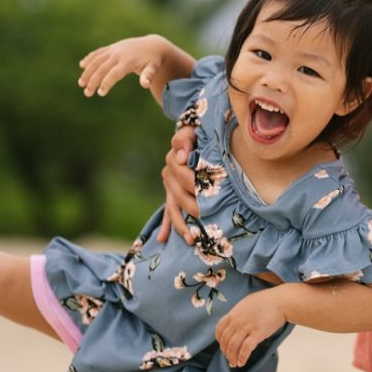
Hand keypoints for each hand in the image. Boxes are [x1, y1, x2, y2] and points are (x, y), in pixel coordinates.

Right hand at [77, 34, 170, 96]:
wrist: (153, 45)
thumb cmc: (153, 60)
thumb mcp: (153, 68)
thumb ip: (148, 75)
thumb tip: (145, 85)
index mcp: (128, 61)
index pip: (114, 73)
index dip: (106, 83)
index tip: (101, 93)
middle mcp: (118, 54)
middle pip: (102, 68)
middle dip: (93, 81)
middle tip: (87, 93)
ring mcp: (114, 49)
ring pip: (96, 60)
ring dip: (87, 71)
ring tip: (81, 83)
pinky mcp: (112, 47)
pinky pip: (98, 53)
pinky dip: (90, 58)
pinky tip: (82, 65)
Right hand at [158, 125, 199, 243]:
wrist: (194, 139)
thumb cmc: (197, 136)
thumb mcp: (192, 131)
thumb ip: (185, 139)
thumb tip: (183, 157)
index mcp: (175, 159)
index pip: (180, 171)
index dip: (190, 177)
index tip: (205, 188)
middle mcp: (169, 174)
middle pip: (179, 193)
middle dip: (193, 204)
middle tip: (208, 213)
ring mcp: (170, 187)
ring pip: (173, 208)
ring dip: (181, 225)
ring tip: (192, 239)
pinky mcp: (172, 196)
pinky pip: (168, 213)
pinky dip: (166, 226)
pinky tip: (163, 239)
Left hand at [216, 289, 287, 367]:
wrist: (281, 301)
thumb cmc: (267, 301)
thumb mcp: (247, 303)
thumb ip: (239, 313)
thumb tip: (235, 322)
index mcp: (234, 313)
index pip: (219, 329)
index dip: (219, 340)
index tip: (224, 346)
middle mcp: (238, 320)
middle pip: (225, 340)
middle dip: (225, 351)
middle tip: (229, 358)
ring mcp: (247, 327)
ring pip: (233, 346)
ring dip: (232, 357)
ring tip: (234, 363)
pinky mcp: (258, 333)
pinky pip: (245, 349)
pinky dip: (242, 358)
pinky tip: (242, 363)